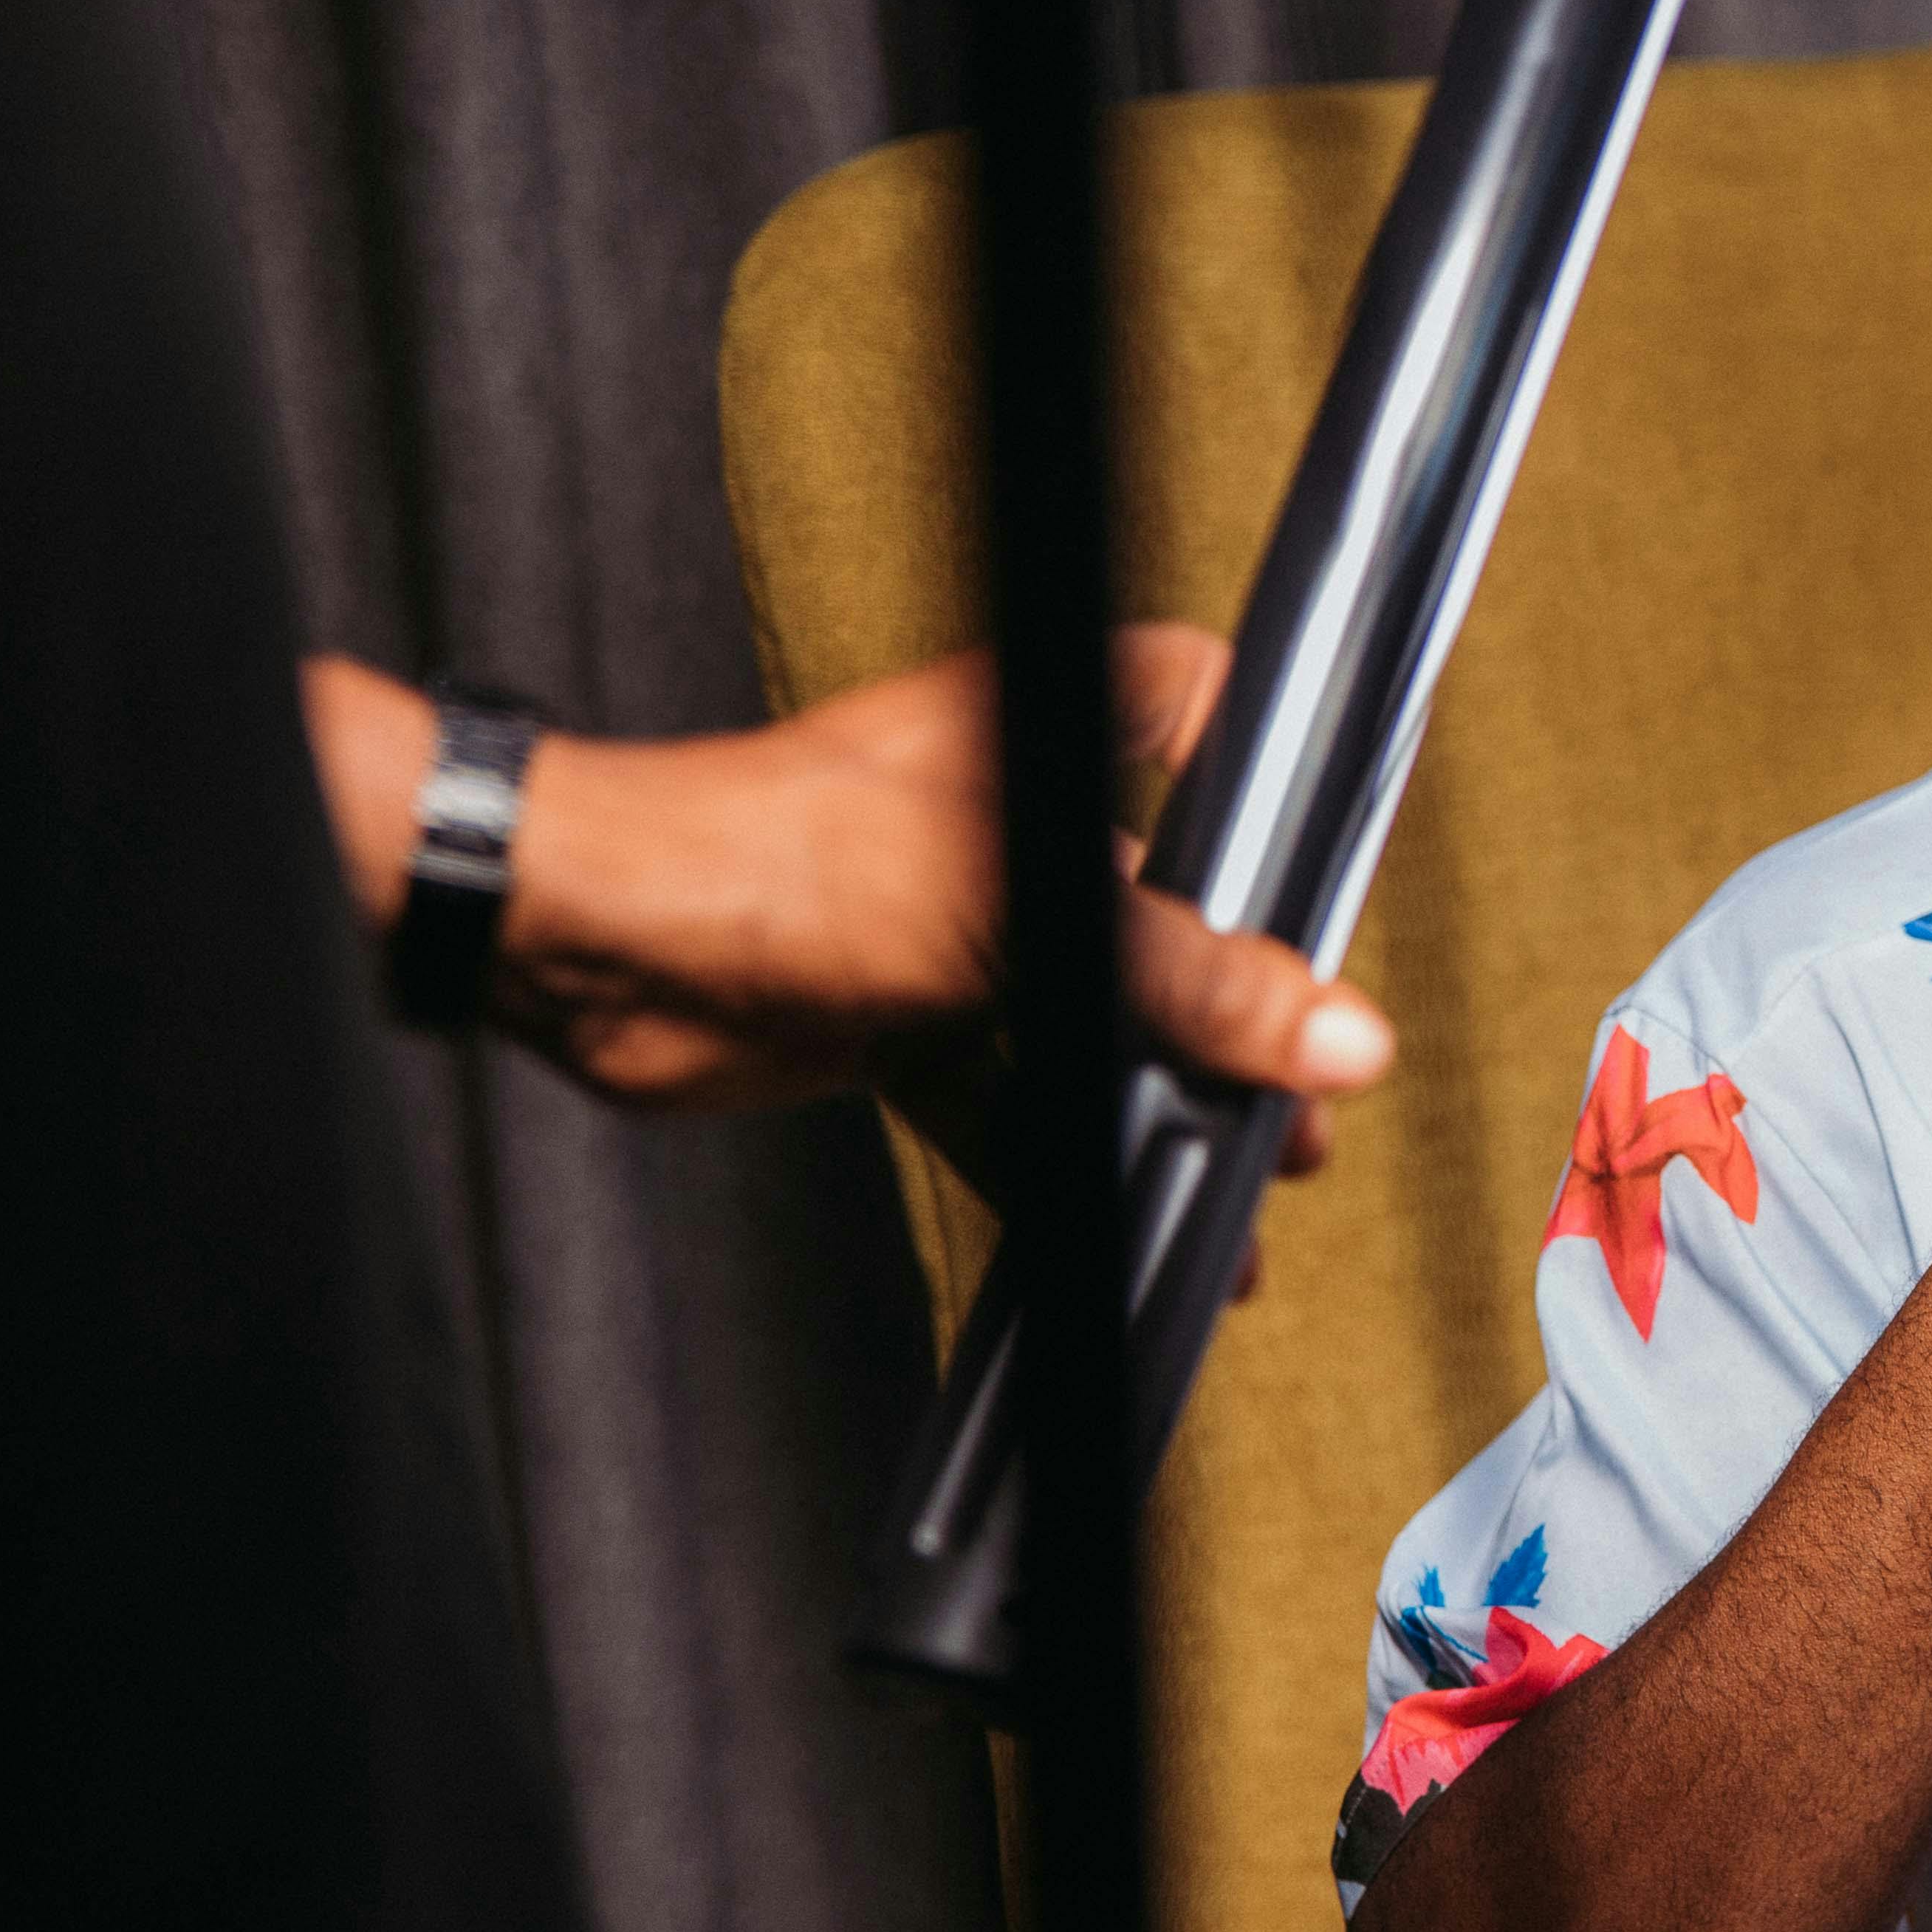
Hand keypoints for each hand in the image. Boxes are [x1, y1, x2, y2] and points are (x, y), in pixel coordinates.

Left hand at [304, 626, 1391, 1140]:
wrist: (594, 945)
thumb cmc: (777, 857)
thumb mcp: (1027, 916)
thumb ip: (1188, 983)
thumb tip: (1334, 1036)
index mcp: (1053, 726)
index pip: (1209, 714)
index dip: (1275, 781)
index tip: (1336, 871)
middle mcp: (1016, 814)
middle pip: (1169, 908)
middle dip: (1236, 1013)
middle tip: (1303, 1101)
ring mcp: (963, 917)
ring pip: (1096, 1016)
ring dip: (1157, 1106)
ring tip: (1232, 1193)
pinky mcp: (911, 1013)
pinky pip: (1013, 1092)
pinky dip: (1060, 1153)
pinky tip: (1114, 1217)